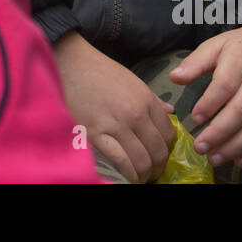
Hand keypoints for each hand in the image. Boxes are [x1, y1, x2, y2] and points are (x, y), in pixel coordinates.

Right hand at [53, 31, 175, 182]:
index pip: (169, 134)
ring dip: (144, 175)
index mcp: (146, 99)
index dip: (167, 150)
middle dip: (158, 167)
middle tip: (152, 173)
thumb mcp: (132, 80)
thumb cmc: (99, 71)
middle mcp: (135, 113)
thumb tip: (171, 113)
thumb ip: (152, 99)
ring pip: (142, 161)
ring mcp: (116, 125)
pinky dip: (129, 175)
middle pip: (158, 151)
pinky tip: (128, 178)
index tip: (160, 156)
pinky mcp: (96, 133)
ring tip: (140, 178)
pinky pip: (121, 161)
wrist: (70, 63)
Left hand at [171, 21, 241, 167]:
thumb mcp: (215, 45)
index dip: (210, 103)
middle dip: (220, 132)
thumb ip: (195, 62)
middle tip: (200, 147)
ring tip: (215, 158)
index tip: (194, 118)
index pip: (226, 84)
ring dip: (236, 146)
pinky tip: (239, 161)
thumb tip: (174, 77)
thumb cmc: (238, 47)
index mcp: (241, 60)